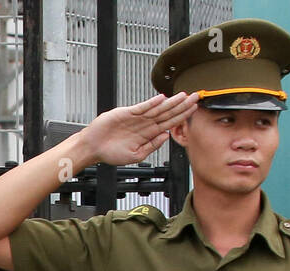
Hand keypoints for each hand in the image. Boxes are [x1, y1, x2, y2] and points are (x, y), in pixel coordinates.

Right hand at [81, 92, 198, 165]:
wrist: (93, 147)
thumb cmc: (111, 153)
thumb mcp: (135, 156)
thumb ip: (151, 146)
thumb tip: (166, 136)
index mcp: (148, 134)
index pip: (170, 122)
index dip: (182, 116)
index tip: (194, 109)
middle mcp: (145, 124)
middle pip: (167, 113)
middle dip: (182, 105)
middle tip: (196, 96)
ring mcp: (137, 118)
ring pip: (158, 108)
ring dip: (171, 102)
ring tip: (184, 95)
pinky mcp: (126, 113)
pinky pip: (142, 107)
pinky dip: (151, 103)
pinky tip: (161, 99)